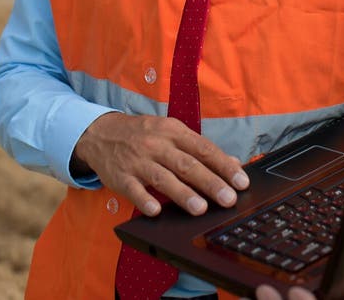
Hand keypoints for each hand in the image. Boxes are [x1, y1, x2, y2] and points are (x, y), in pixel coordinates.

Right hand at [71, 111, 248, 216]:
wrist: (102, 133)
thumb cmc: (144, 134)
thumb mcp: (172, 133)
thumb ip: (200, 149)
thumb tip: (233, 162)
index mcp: (173, 131)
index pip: (203, 148)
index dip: (224, 165)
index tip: (241, 182)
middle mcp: (157, 144)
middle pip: (187, 164)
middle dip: (210, 182)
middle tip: (229, 199)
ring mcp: (138, 161)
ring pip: (163, 178)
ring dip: (183, 194)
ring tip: (201, 209)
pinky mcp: (121, 176)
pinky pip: (134, 189)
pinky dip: (145, 200)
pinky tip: (156, 211)